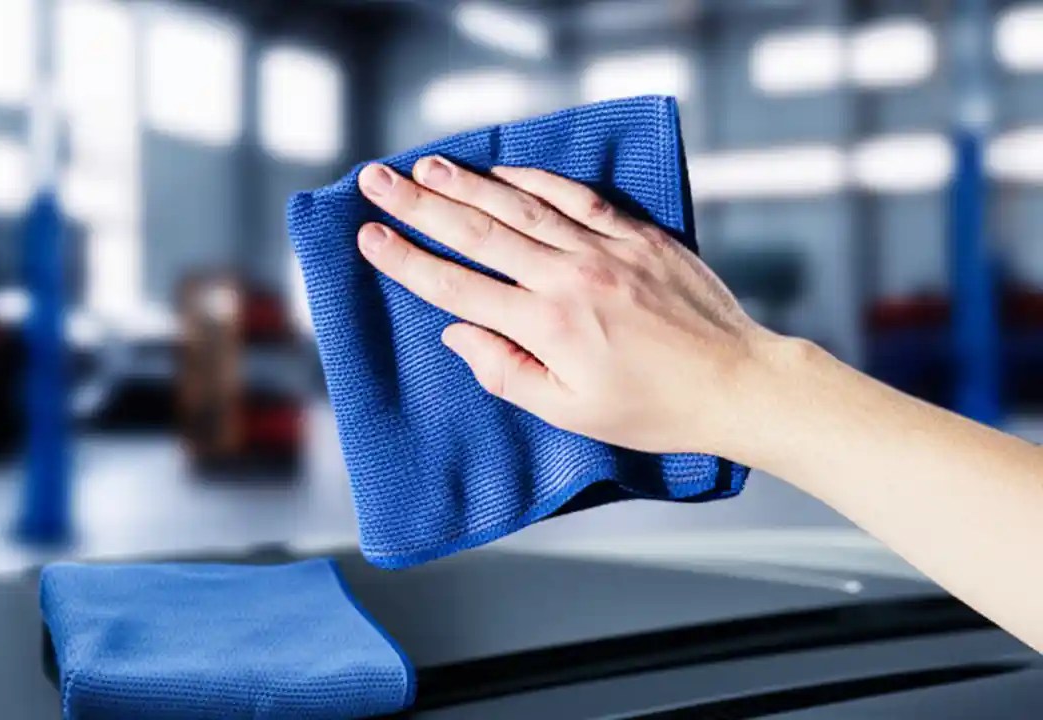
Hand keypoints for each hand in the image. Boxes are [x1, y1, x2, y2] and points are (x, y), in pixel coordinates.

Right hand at [355, 156, 790, 457]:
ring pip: (521, 205)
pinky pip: (575, 196)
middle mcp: (569, 278)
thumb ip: (507, 373)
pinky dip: (535, 179)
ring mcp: (604, 249)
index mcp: (547, 327)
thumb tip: (457, 335)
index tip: (369, 236)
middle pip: (478, 232)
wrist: (735, 381)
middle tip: (377, 181)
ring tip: (425, 166)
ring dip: (467, 183)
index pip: (457, 287)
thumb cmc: (653, 408)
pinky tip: (503, 169)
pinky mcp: (636, 234)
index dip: (407, 259)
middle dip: (419, 205)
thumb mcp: (571, 411)